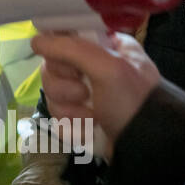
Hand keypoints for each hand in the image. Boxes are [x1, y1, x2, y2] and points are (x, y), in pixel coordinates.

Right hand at [30, 32, 160, 160]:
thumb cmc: (133, 102)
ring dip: (69, 108)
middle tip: (85, 94)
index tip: (69, 65)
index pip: (63, 36)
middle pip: (52, 66)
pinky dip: (71, 124)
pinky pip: (57, 114)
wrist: (147, 148)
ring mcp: (85, 92)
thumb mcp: (108, 69)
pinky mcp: (79, 115)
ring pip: (52, 92)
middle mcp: (93, 65)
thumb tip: (36, 41)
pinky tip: (89, 128)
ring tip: (92, 117)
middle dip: (64, 86)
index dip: (58, 51)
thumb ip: (71, 49)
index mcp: (104, 46)